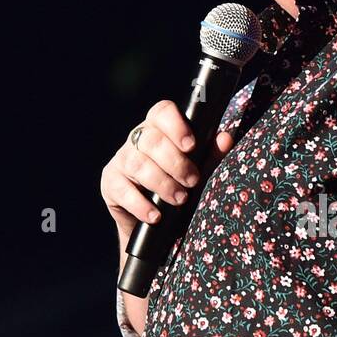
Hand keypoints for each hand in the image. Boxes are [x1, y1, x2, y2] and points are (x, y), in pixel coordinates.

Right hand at [100, 97, 234, 239]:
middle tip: (192, 181)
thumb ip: (212, 155)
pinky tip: (156, 215)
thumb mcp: (199, 171)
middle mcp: (137, 140)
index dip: (176, 125)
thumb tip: (226, 138)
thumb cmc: (180, 187)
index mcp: (160, 128)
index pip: (162, 112)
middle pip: (152, 139)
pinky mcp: (110, 183)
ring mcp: (121, 160)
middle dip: (175, 162)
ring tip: (180, 199)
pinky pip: (123, 190)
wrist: (158, 225)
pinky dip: (141, 204)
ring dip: (162, 184)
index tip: (191, 145)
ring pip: (138, 164)